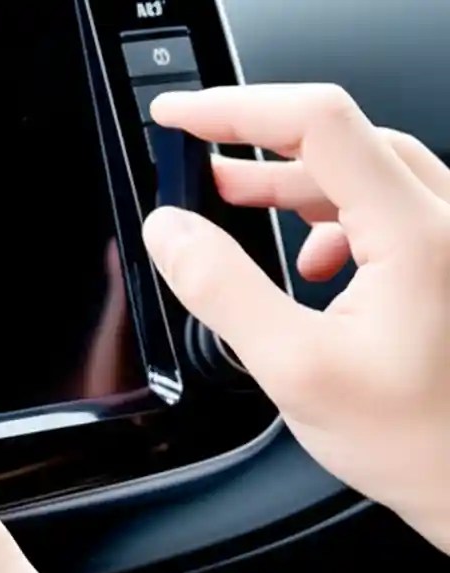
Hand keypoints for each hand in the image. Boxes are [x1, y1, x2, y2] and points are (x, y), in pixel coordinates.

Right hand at [143, 83, 449, 551]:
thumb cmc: (418, 442)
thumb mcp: (295, 369)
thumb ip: (223, 289)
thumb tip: (170, 231)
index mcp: (417, 235)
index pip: (317, 123)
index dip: (237, 109)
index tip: (179, 117)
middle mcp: (447, 222)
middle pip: (339, 140)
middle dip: (257, 149)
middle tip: (195, 168)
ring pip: (363, 170)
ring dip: (292, 184)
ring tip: (235, 208)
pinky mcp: (449, 260)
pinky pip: (385, 204)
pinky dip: (330, 215)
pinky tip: (308, 264)